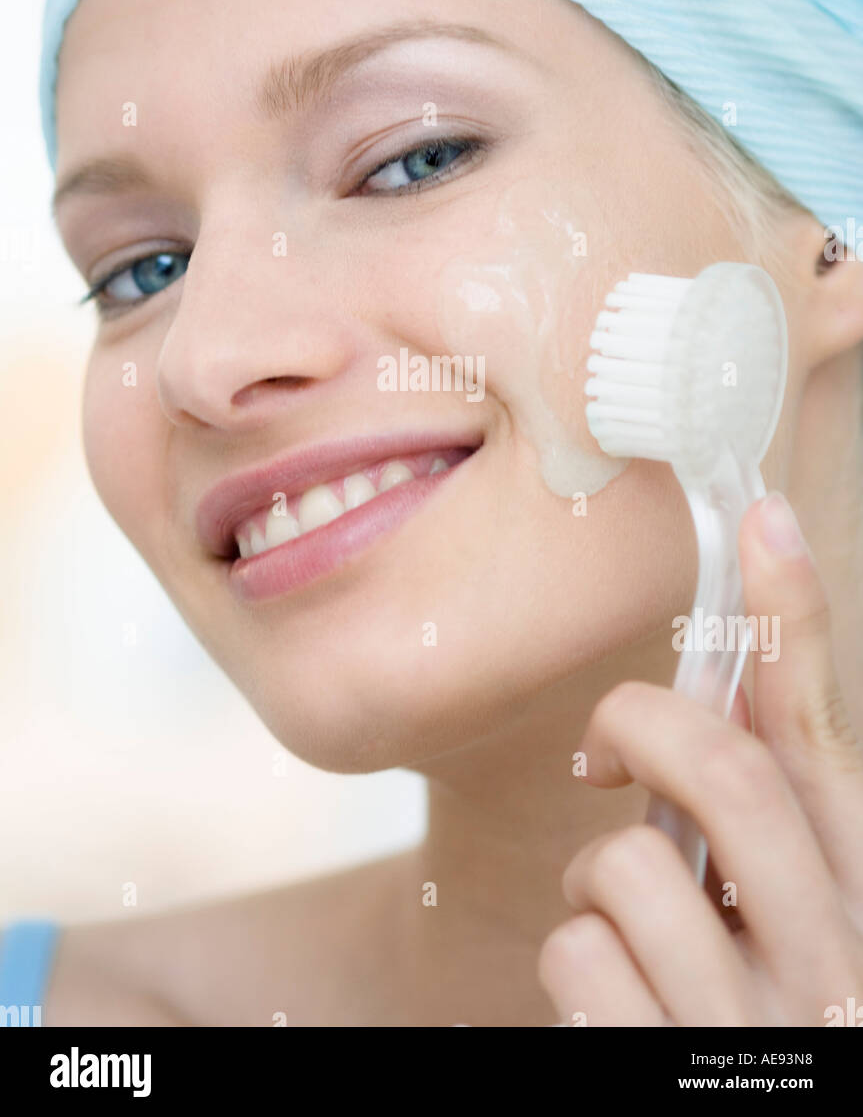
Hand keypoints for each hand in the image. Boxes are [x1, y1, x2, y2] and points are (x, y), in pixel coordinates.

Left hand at [538, 491, 862, 1025]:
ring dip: (594, 881)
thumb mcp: (773, 915)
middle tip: (605, 751)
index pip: (821, 736)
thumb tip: (726, 690)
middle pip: (732, 775)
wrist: (722, 1107)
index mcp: (858, 895)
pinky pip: (581, 957)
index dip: (795, 620)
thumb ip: (758, 824)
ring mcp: (756, 1027)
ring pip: (634, 869)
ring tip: (616, 920)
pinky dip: (572, 961)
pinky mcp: (673, 1071)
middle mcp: (834, 961)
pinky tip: (607, 1004)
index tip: (763, 517)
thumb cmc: (738, 1007)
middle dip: (642, 726)